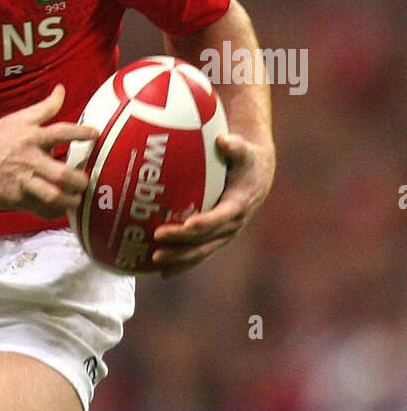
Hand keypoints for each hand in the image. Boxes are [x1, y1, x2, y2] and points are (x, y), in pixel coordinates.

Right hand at [0, 84, 97, 215]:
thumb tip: (61, 89)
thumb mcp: (16, 119)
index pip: (62, 132)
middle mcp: (29, 159)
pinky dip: (52, 211)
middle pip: (63, 173)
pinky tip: (58, 208)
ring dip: (70, 199)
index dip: (82, 133)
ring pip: (54, 196)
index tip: (95, 135)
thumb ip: (43, 108)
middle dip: (79, 180)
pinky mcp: (15, 198)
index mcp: (30, 137)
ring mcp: (22, 180)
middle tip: (84, 181)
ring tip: (75, 199)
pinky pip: (40, 209)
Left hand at [150, 131, 274, 275]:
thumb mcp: (244, 150)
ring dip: (179, 258)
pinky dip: (180, 262)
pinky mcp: (215, 238)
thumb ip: (235, 146)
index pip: (221, 216)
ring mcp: (223, 234)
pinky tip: (159, 270)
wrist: (257, 175)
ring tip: (154, 260)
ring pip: (201, 250)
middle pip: (206, 238)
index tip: (187, 225)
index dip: (206, 222)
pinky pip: (198, 252)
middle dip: (183, 243)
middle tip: (157, 239)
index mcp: (239, 204)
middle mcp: (232, 224)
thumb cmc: (246, 158)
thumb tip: (224, 140)